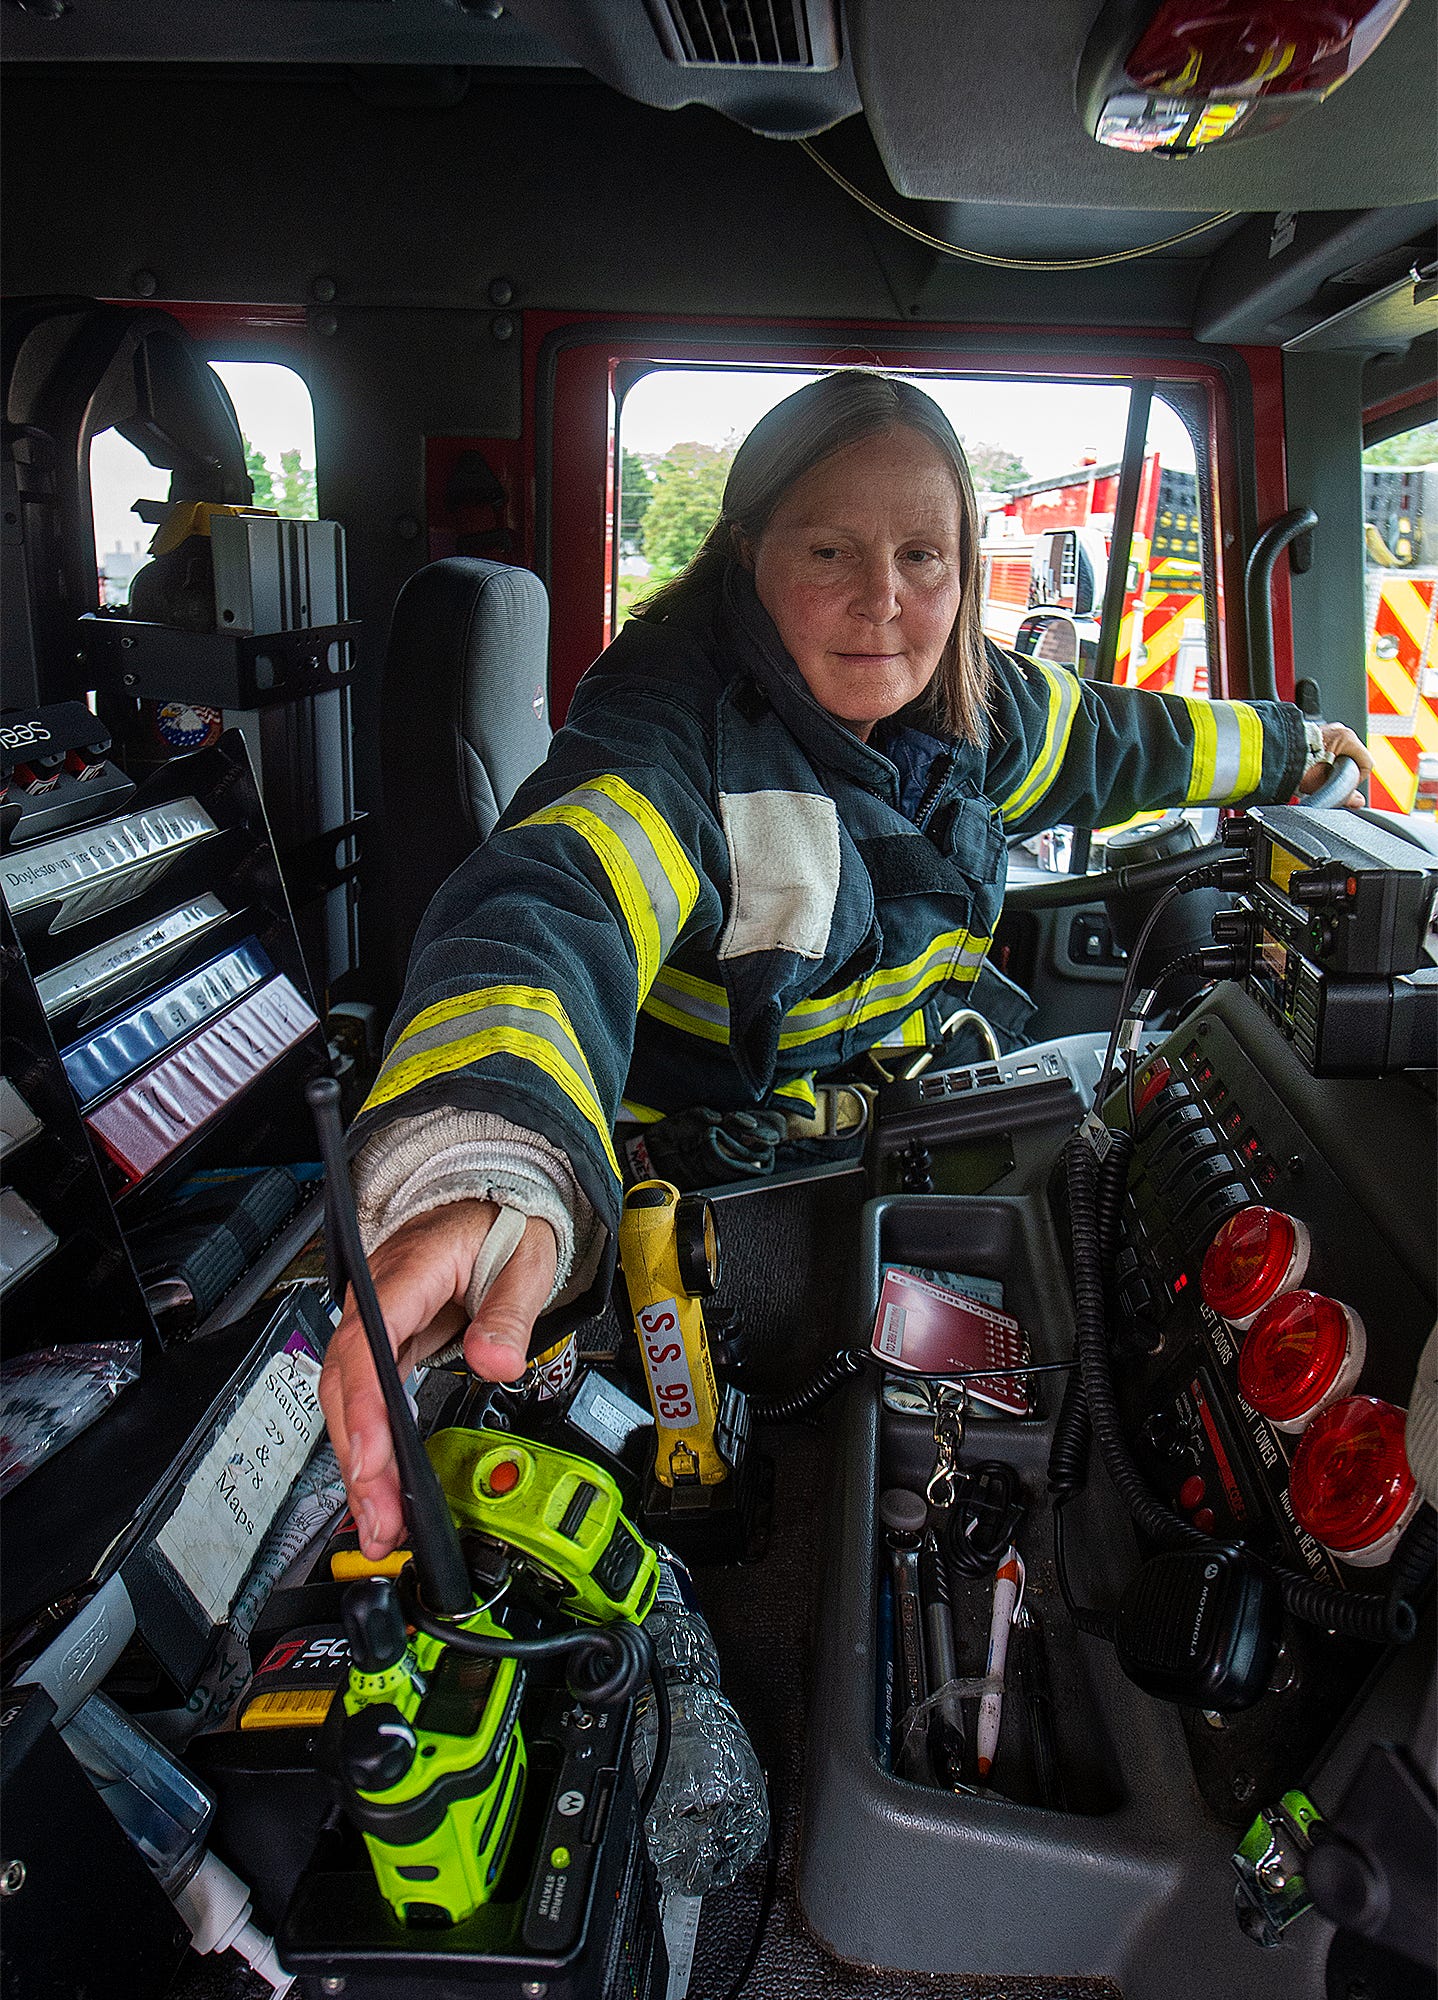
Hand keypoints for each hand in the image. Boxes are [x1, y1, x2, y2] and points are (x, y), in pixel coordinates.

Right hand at [318, 1199, 556, 1557]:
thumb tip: (495, 1359)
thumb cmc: (502, 1223)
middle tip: (379, 1517)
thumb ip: (509, 1310)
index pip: (369, 1342)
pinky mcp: (382, 1341)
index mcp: (407, 1271)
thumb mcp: (527, 1258)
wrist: (489, 1199)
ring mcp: (373, 1321)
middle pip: (345, 1382)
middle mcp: (376, 1297)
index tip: (371, 1459)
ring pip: (346, 1396)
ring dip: (358, 1461)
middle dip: (358, 1456)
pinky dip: (368, 1443)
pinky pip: (364, 1396)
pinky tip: (377, 1485)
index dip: (364, 1407)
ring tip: (377, 1521)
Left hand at [1297, 722, 1373, 807]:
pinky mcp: (1317, 732)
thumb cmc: (1295, 767)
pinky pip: (1330, 748)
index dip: (1356, 780)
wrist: (1271, 755)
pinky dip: (1325, 759)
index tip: (1342, 787)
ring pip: (1342, 754)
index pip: (1366, 764)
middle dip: (1343, 773)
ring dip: (1334, 766)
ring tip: (1317, 774)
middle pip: (1354, 759)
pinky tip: (1313, 767)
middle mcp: (1339, 730)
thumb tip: (1358, 802)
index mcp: (1346, 738)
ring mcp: (1328, 728)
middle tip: (1327, 782)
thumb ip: (1345, 794)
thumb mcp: (1322, 785)